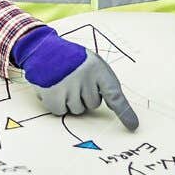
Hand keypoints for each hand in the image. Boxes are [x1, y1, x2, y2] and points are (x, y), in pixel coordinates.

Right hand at [16, 27, 138, 130]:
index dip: (124, 112)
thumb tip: (114, 105)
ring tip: (62, 82)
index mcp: (97, 68)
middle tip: (74, 80)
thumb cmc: (70, 58)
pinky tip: (53, 88)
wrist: (42, 47)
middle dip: (84, 96)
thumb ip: (102, 82)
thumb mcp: (91, 62)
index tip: (132, 126)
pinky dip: (57, 104)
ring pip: (76, 110)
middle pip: (92, 105)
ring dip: (69, 100)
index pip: (114, 95)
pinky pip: (60, 111)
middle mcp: (83, 77)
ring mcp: (67, 86)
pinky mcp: (51, 93)